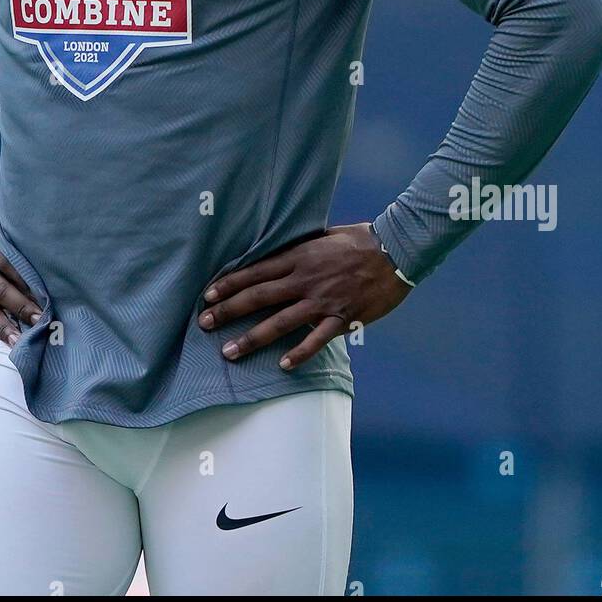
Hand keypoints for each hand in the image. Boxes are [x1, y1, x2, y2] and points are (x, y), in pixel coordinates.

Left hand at [198, 222, 411, 370]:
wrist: (396, 250)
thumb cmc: (361, 238)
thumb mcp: (324, 235)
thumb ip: (301, 246)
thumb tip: (279, 252)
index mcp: (299, 257)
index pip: (256, 272)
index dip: (229, 284)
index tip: (208, 295)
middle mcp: (305, 279)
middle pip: (258, 297)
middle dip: (228, 311)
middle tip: (205, 324)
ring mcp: (322, 301)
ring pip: (279, 322)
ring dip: (252, 339)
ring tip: (229, 352)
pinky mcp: (342, 318)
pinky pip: (316, 339)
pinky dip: (299, 353)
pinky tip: (283, 366)